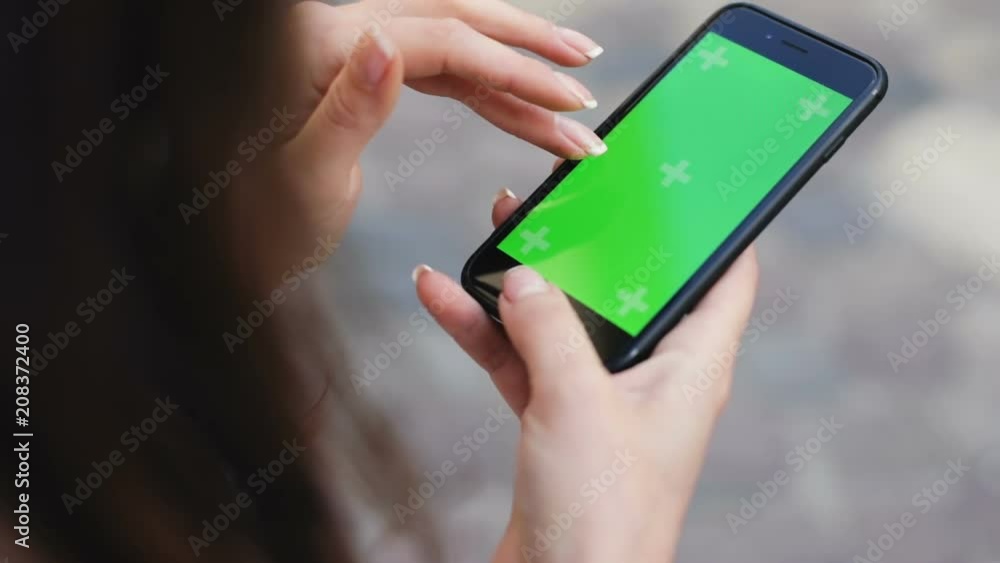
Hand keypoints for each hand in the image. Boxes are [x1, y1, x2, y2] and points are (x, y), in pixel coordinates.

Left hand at [237, 0, 607, 287]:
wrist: (223, 240)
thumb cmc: (256, 220)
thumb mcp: (302, 177)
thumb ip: (348, 106)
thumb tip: (390, 41)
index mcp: (319, 48)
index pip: (440, 42)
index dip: (513, 68)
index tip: (570, 100)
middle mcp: (335, 33)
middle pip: (450, 16)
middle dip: (525, 43)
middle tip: (586, 63)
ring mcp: (346, 49)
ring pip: (447, 40)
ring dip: (509, 63)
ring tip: (566, 84)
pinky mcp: (355, 72)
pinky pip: (430, 69)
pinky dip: (478, 86)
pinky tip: (513, 100)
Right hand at [413, 188, 758, 562]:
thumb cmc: (604, 513)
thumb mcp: (577, 402)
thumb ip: (549, 328)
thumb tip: (524, 275)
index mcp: (693, 367)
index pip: (726, 277)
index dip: (716, 226)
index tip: (689, 179)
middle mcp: (653, 377)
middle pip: (629, 286)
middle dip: (594, 238)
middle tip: (568, 190)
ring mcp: (602, 399)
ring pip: (566, 318)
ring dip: (527, 279)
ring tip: (497, 224)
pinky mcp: (557, 421)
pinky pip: (522, 358)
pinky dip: (487, 330)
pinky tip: (443, 294)